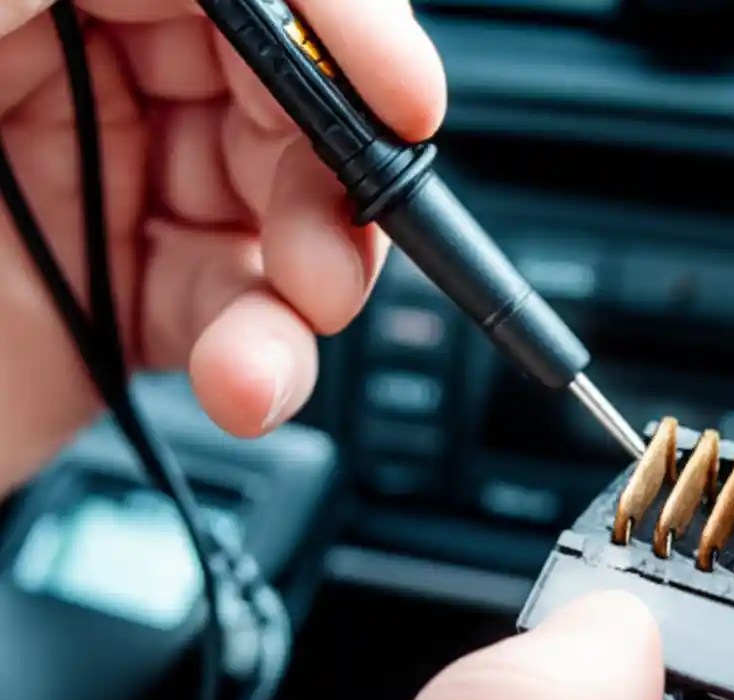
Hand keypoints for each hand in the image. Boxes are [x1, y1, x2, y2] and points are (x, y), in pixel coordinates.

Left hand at [0, 1, 444, 488]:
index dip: (337, 27)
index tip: (401, 94)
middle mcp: (79, 72)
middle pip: (278, 93)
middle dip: (328, 172)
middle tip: (330, 239)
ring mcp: (106, 189)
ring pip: (282, 211)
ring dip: (312, 280)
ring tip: (287, 328)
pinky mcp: (124, 300)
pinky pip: (246, 314)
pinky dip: (272, 355)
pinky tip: (250, 378)